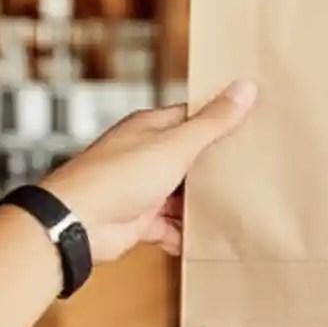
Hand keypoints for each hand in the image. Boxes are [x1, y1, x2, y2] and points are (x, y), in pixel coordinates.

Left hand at [38, 80, 257, 261]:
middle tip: (249, 171)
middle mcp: (144, 156)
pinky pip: (170, 228)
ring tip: (233, 207)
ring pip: (181, 196)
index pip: (192, 118)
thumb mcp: (176, 145)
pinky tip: (203, 238)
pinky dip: (185, 235)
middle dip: (214, 169)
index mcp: (150, 129)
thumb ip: (213, 122)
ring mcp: (141, 189)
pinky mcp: (139, 221)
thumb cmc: (115, 177)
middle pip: (189, 159)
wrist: (78, 223)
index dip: (219, 121)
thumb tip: (244, 88)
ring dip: (201, 205)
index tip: (248, 125)